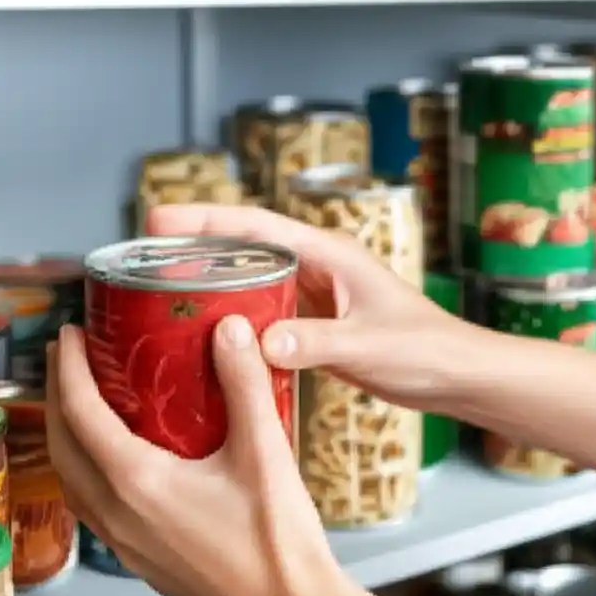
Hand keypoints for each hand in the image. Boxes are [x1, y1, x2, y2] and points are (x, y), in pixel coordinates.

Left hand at [46, 322, 374, 595]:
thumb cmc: (277, 545)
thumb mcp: (265, 453)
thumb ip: (245, 385)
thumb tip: (230, 328)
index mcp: (138, 483)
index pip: (81, 413)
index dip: (70, 368)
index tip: (70, 333)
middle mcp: (119, 514)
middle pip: (62, 445)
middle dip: (57, 394)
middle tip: (67, 355)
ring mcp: (125, 541)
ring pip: (70, 479)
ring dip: (66, 434)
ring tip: (81, 400)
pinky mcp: (140, 557)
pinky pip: (91, 505)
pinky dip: (85, 469)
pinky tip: (113, 460)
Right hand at [147, 204, 478, 408]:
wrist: (456, 376)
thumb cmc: (426, 350)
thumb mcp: (367, 344)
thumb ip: (315, 343)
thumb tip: (259, 344)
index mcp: (330, 253)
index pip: (256, 224)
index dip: (205, 220)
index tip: (158, 221)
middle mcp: (318, 266)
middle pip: (244, 244)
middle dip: (194, 245)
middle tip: (140, 254)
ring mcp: (316, 294)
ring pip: (251, 276)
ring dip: (210, 279)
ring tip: (158, 288)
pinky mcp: (316, 323)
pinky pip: (264, 309)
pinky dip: (233, 314)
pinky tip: (206, 333)